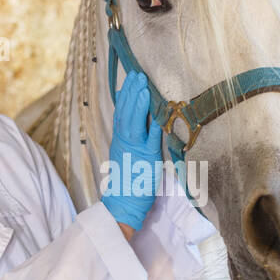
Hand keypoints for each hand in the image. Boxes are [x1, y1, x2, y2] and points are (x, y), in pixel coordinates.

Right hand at [100, 72, 162, 230]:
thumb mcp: (124, 155)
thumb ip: (129, 138)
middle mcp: (125, 141)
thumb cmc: (127, 182)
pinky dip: (154, 123)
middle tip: (137, 74)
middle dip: (132, 92)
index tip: (129, 79)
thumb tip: (137, 124)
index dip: (125, 95)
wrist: (122, 204)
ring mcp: (135, 148)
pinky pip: (151, 137)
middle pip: (126, 112)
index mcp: (120, 139)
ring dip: (139, 103)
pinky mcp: (147, 158)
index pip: (121, 112)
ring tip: (142, 85)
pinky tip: (158, 110)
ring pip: (134, 121)